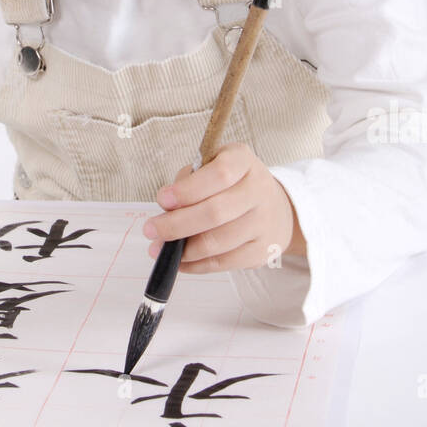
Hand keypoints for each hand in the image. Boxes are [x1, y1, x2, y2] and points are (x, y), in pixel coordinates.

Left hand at [144, 142, 306, 272]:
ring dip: (183, 249)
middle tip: (151, 229)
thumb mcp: (213, 166)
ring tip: (159, 248)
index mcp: (243, 161)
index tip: (162, 199)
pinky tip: (180, 261)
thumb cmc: (232, 184)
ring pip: (218, 242)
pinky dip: (196, 265)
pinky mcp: (262, 251)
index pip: (219, 174)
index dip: (187, 189)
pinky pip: (224, 263)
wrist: (276, 209)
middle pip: (215, 212)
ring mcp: (263, 223)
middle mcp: (259, 190)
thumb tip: (168, 209)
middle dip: (176, 224)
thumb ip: (190, 182)